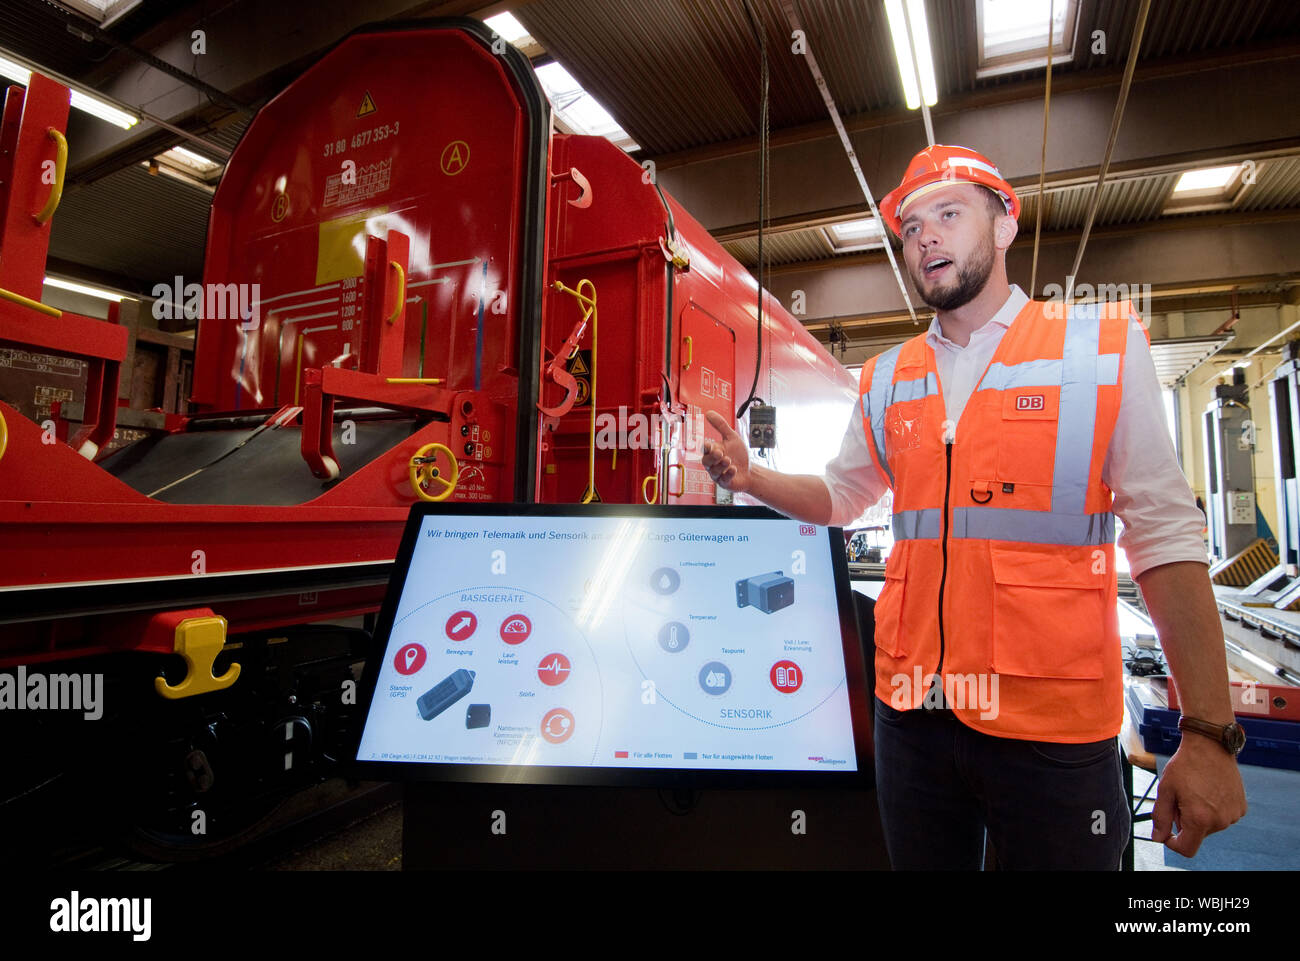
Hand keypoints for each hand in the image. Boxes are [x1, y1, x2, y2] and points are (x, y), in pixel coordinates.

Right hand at [700, 410, 750, 493]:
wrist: (750, 470)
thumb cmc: (739, 455)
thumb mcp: (732, 437)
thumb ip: (720, 426)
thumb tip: (709, 413)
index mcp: (712, 452)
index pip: (704, 449)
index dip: (705, 447)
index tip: (708, 444)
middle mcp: (713, 464)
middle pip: (706, 461)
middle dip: (712, 457)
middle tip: (720, 452)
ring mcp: (718, 474)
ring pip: (714, 471)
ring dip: (721, 465)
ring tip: (729, 460)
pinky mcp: (725, 483)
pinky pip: (723, 480)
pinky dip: (728, 474)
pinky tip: (734, 469)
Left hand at [1150, 735, 1246, 857]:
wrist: (1210, 746)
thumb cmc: (1185, 765)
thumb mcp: (1166, 790)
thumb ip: (1161, 817)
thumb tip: (1158, 838)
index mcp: (1199, 819)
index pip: (1187, 849)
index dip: (1174, 843)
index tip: (1168, 832)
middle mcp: (1220, 821)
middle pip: (1197, 834)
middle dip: (1185, 821)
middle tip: (1181, 797)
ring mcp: (1233, 815)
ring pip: (1210, 825)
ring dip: (1200, 814)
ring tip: (1196, 791)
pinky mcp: (1241, 807)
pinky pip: (1223, 816)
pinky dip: (1213, 808)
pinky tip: (1209, 790)